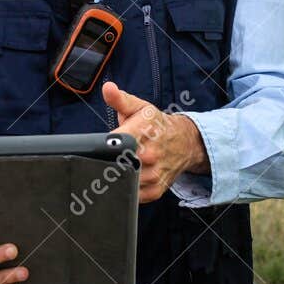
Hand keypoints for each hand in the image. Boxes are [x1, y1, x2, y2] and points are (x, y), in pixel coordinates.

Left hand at [102, 81, 207, 202]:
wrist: (184, 142)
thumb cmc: (157, 125)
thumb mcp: (140, 108)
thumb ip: (120, 100)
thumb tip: (108, 88)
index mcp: (143, 132)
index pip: (114, 143)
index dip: (103, 146)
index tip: (98, 146)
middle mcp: (150, 154)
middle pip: (116, 164)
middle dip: (108, 161)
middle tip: (109, 156)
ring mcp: (153, 174)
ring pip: (122, 181)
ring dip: (116, 175)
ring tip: (119, 164)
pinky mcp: (155, 190)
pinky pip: (132, 194)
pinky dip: (126, 187)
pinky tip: (128, 176)